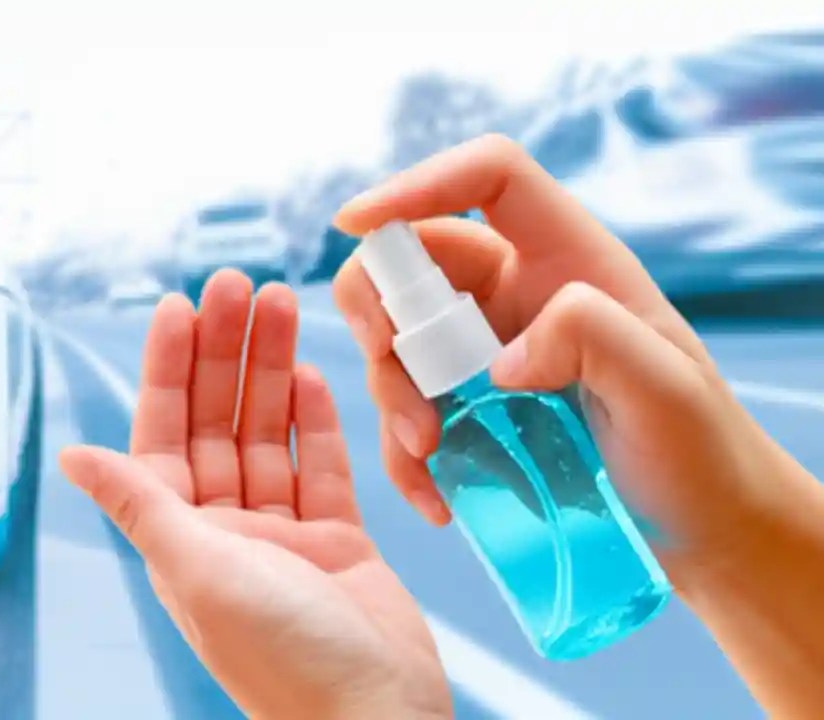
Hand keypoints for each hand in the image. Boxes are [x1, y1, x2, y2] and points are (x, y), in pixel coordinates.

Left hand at [60, 273, 451, 719]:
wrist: (375, 715)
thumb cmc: (282, 657)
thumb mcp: (197, 570)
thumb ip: (140, 503)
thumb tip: (69, 457)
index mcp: (179, 538)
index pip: (163, 434)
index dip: (168, 368)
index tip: (179, 306)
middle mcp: (224, 530)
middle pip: (216, 423)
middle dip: (223, 352)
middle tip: (236, 283)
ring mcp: (282, 534)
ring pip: (268, 435)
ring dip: (270, 370)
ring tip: (279, 302)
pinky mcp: (337, 540)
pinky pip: (319, 466)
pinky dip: (313, 420)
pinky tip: (308, 372)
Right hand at [333, 134, 823, 715]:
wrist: (699, 528)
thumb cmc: (698, 452)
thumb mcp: (665, 389)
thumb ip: (595, 336)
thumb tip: (502, 357)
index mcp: (568, 259)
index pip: (489, 178)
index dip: (419, 183)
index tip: (355, 224)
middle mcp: (520, 291)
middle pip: (415, 258)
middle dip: (380, 309)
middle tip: (389, 368)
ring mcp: (488, 349)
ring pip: (397, 339)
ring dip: (389, 391)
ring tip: (425, 455)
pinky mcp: (470, 408)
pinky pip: (407, 409)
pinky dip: (402, 450)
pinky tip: (432, 493)